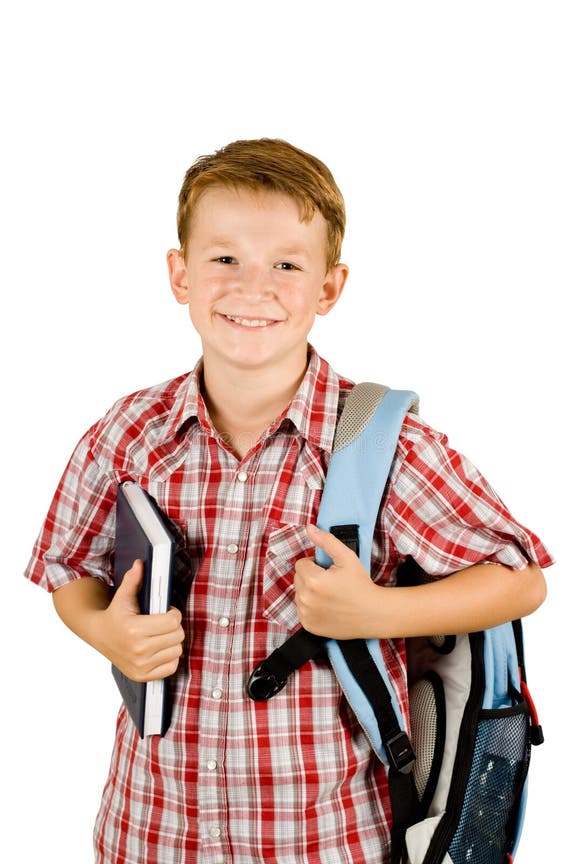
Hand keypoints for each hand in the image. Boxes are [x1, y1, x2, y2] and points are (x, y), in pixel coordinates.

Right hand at [98, 560, 185, 681]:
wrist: (99, 636)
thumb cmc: (115, 615)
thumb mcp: (123, 596)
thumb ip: (133, 579)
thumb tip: (140, 563)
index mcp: (135, 629)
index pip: (173, 621)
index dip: (173, 613)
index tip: (167, 612)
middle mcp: (138, 649)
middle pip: (178, 635)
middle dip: (174, 627)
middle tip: (163, 623)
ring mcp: (141, 665)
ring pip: (177, 650)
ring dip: (172, 642)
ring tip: (160, 635)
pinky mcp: (143, 676)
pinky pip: (172, 667)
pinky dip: (169, 658)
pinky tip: (158, 649)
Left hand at [294, 524, 381, 638]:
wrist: (373, 613)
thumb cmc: (361, 585)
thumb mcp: (347, 557)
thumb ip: (326, 541)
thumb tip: (310, 528)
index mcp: (313, 581)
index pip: (301, 564)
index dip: (315, 564)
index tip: (329, 570)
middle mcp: (306, 599)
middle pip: (298, 578)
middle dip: (311, 577)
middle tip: (330, 581)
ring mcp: (306, 614)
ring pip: (298, 593)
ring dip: (309, 591)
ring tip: (329, 594)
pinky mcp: (308, 625)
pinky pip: (301, 609)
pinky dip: (310, 606)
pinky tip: (327, 606)